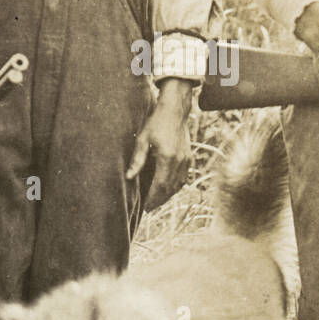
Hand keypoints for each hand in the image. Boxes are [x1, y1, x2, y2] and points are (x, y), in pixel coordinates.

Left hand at [126, 79, 192, 210]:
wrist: (175, 111)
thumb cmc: (156, 122)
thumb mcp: (142, 139)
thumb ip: (137, 159)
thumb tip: (129, 177)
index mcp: (167, 157)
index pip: (160, 185)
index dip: (153, 198)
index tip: (145, 206)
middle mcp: (179, 161)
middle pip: (170, 188)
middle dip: (159, 200)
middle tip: (149, 208)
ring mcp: (186, 159)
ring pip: (178, 185)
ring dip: (167, 195)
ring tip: (156, 201)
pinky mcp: (188, 157)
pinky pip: (183, 178)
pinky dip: (175, 186)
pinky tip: (167, 190)